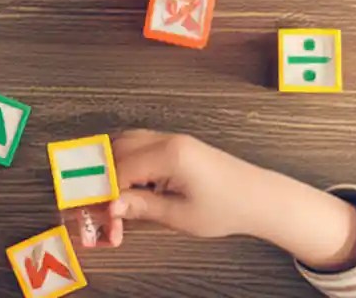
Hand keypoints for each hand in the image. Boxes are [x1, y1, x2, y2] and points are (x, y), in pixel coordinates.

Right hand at [64, 131, 266, 247]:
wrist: (258, 197)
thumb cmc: (226, 207)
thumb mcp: (180, 216)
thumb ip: (142, 207)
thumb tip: (112, 205)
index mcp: (170, 156)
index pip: (120, 168)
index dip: (104, 190)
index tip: (98, 209)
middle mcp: (168, 140)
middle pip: (118, 148)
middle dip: (104, 174)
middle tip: (100, 201)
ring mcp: (172, 139)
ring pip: (127, 142)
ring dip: (114, 165)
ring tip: (115, 194)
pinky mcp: (176, 144)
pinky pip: (141, 144)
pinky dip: (128, 161)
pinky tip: (132, 185)